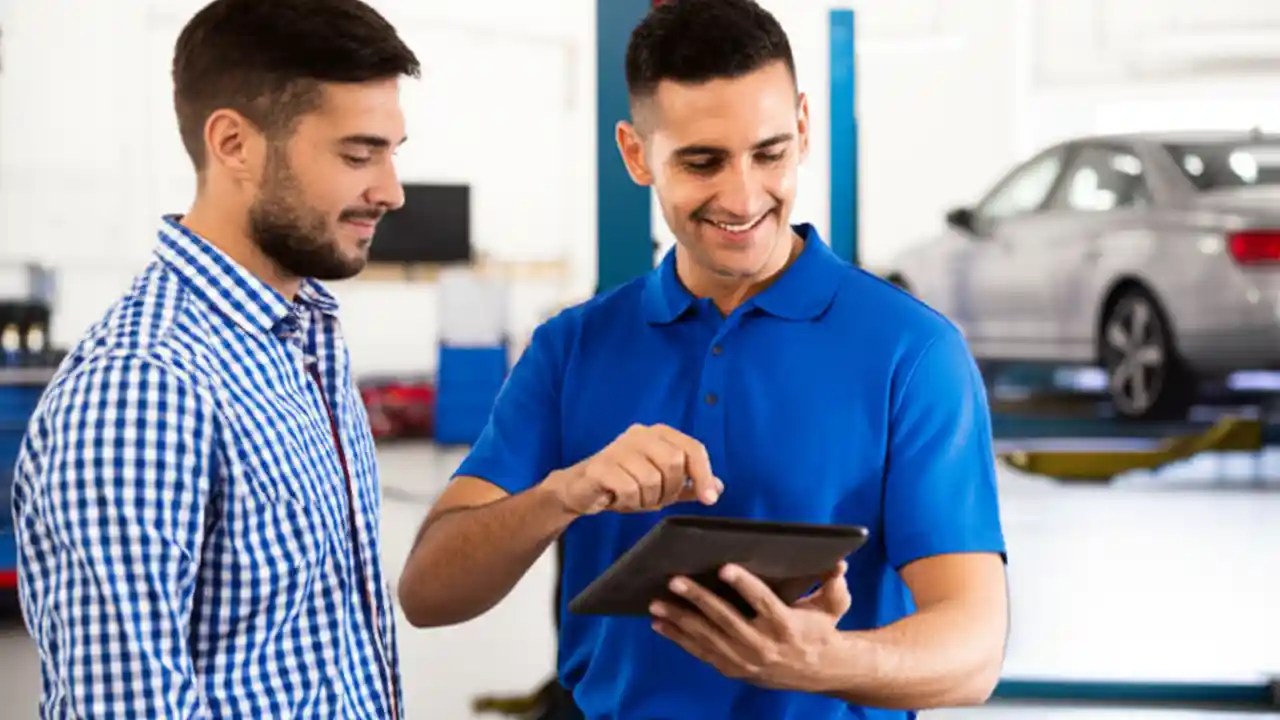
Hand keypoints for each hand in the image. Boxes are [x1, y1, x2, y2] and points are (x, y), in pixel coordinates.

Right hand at [544, 423, 722, 515]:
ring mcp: (619, 447)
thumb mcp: (662, 486)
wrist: (580, 490)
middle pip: (674, 463)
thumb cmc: (623, 484)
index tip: (710, 499)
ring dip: (647, 499)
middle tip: (656, 498)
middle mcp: (640, 434)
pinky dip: (629, 502)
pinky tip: (619, 499)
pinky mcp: (601, 465)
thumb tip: (719, 486)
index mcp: (659, 434)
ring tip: (634, 498)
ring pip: (652, 479)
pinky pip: (629, 489)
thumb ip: (689, 485)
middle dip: (670, 489)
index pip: (693, 449)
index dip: (704, 475)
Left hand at [650, 561, 851, 692]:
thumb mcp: (834, 608)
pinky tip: (660, 624)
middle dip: (698, 598)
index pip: (762, 601)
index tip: (724, 567)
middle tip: (675, 580)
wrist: (819, 673)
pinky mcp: (732, 668)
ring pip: (707, 637)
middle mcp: (763, 645)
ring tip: (657, 603)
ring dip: (680, 619)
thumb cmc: (821, 631)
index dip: (743, 583)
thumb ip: (834, 587)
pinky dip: (679, 638)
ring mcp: (745, 660)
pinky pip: (701, 652)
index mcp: (786, 625)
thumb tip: (838, 564)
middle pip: (725, 618)